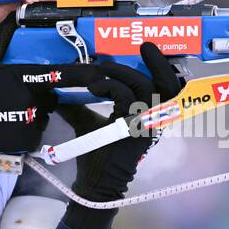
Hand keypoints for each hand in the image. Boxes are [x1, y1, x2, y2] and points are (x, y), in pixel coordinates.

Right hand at [0, 12, 102, 153]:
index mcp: (24, 76)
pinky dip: (24, 133)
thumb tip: (14, 14)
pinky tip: (5, 125)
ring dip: (31, 115)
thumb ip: (4, 34)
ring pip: (43, 117)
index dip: (86, 75)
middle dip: (39, 97)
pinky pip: (35, 136)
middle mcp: (31, 98)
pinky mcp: (24, 139)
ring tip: (5, 112)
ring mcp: (29, 120)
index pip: (63, 74)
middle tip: (13, 98)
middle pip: (51, 98)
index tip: (101, 75)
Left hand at [59, 41, 183, 228]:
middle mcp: (152, 119)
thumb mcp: (88, 123)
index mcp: (148, 116)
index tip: (147, 51)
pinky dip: (108, 86)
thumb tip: (60, 93)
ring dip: (124, 72)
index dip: (161, 68)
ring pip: (146, 86)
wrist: (96, 182)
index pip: (166, 88)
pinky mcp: (133, 127)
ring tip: (104, 67)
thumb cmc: (97, 154)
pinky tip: (93, 87)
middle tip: (144, 46)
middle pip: (168, 84)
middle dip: (158, 62)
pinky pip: (124, 96)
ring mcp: (145, 124)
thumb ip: (79, 107)